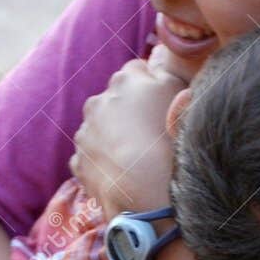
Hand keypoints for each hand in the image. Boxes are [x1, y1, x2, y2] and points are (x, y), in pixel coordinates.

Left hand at [70, 46, 183, 219]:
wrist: (145, 190)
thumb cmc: (168, 138)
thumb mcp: (180, 93)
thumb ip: (166, 74)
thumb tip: (154, 69)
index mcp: (125, 80)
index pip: (137, 72)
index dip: (151, 88)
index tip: (161, 107)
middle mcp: (98, 101)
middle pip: (115, 100)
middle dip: (127, 112)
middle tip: (149, 134)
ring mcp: (85, 132)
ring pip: (100, 128)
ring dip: (113, 137)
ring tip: (135, 158)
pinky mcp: (78, 161)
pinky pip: (91, 157)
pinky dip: (103, 162)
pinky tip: (121, 174)